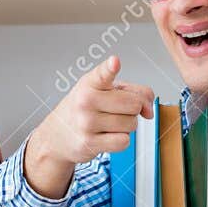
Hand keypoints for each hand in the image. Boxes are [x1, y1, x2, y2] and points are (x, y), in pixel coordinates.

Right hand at [23, 54, 154, 199]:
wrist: (58, 134)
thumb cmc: (86, 109)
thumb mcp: (104, 91)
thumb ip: (134, 92)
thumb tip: (149, 111)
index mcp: (90, 83)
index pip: (102, 73)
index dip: (110, 68)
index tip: (114, 62)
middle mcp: (86, 101)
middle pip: (134, 104)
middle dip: (133, 109)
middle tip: (118, 110)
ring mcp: (87, 123)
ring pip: (131, 124)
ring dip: (126, 125)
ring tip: (109, 123)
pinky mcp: (89, 143)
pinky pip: (124, 141)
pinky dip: (121, 140)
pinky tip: (107, 136)